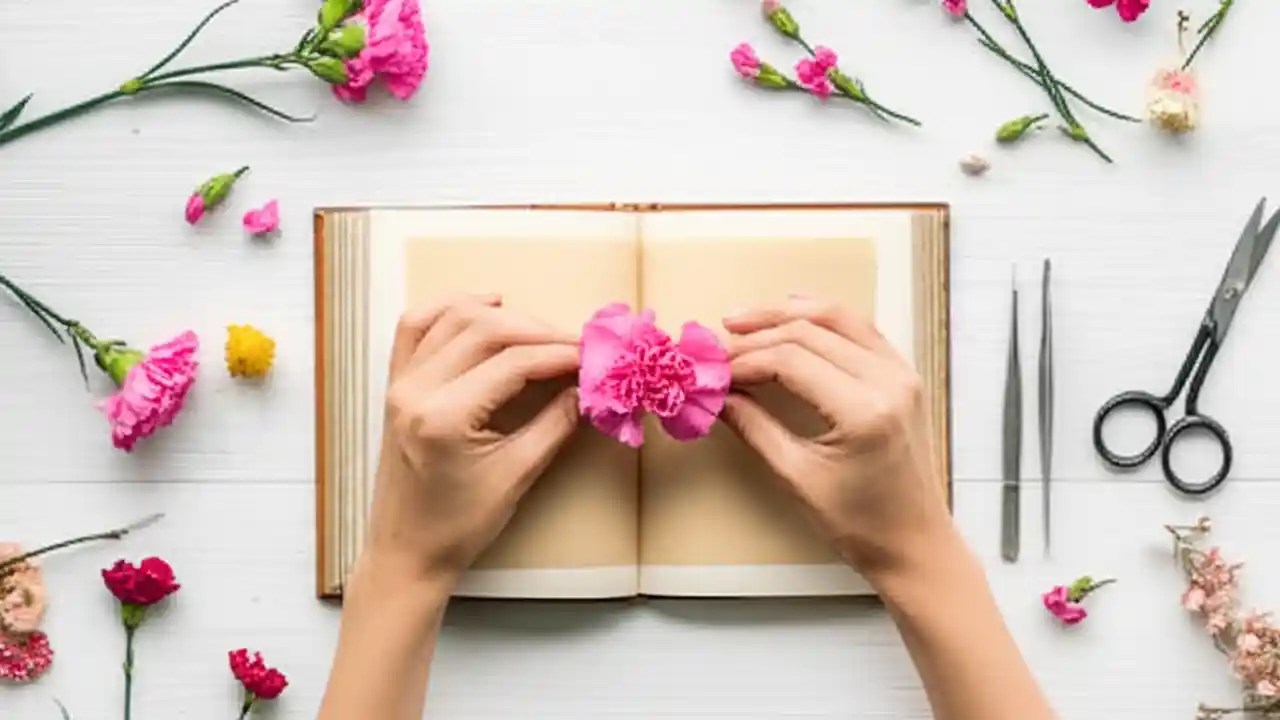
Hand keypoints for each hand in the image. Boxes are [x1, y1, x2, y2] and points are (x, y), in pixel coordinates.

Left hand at [362, 295, 580, 589]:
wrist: (406, 553)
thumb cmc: (458, 526)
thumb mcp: (516, 476)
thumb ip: (555, 424)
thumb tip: (587, 387)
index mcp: (444, 416)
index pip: (513, 362)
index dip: (560, 353)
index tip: (593, 355)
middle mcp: (415, 389)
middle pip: (486, 329)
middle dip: (539, 330)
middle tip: (577, 345)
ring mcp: (400, 383)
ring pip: (453, 318)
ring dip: (502, 314)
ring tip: (542, 330)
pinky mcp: (395, 385)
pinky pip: (417, 326)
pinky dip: (451, 308)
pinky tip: (485, 306)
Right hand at [720, 297, 953, 583]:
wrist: (916, 545)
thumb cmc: (860, 524)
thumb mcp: (798, 478)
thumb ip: (755, 428)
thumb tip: (717, 396)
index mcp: (864, 411)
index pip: (790, 361)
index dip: (745, 360)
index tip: (714, 371)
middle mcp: (889, 381)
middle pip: (811, 332)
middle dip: (759, 334)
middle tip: (718, 344)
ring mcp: (902, 374)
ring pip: (839, 319)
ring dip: (788, 313)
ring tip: (744, 320)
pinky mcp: (905, 376)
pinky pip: (861, 330)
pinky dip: (824, 318)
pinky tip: (793, 312)